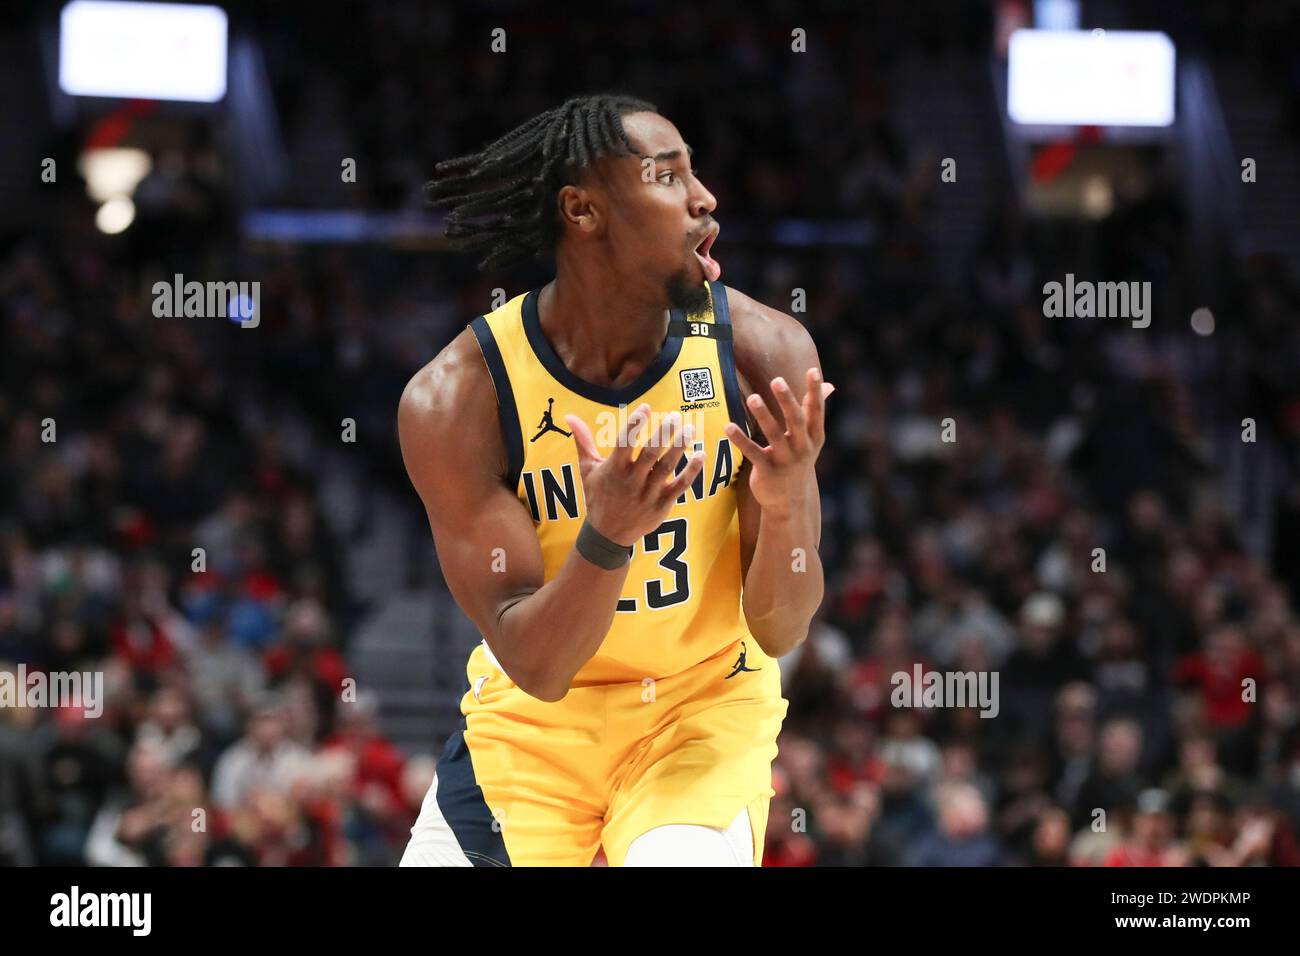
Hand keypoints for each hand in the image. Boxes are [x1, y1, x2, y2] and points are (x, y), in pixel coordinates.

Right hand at [565, 403, 705, 547]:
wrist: (608, 535)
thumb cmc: (597, 497)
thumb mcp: (587, 470)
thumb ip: (583, 441)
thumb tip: (569, 416)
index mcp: (613, 470)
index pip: (624, 443)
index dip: (634, 425)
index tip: (646, 408)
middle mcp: (631, 481)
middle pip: (650, 454)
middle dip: (663, 434)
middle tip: (675, 416)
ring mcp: (648, 494)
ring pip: (667, 468)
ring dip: (680, 447)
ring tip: (690, 429)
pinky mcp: (662, 504)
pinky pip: (680, 486)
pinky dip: (692, 471)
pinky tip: (701, 454)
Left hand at [724, 368, 832, 517]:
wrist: (790, 502)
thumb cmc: (798, 462)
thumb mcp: (810, 439)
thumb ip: (814, 411)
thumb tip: (829, 385)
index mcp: (813, 437)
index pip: (816, 410)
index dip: (814, 391)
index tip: (812, 371)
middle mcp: (802, 448)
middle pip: (795, 420)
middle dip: (786, 400)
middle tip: (776, 380)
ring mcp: (785, 461)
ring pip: (773, 435)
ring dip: (763, 415)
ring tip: (752, 398)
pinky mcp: (768, 472)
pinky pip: (753, 453)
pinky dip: (741, 439)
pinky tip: (729, 426)